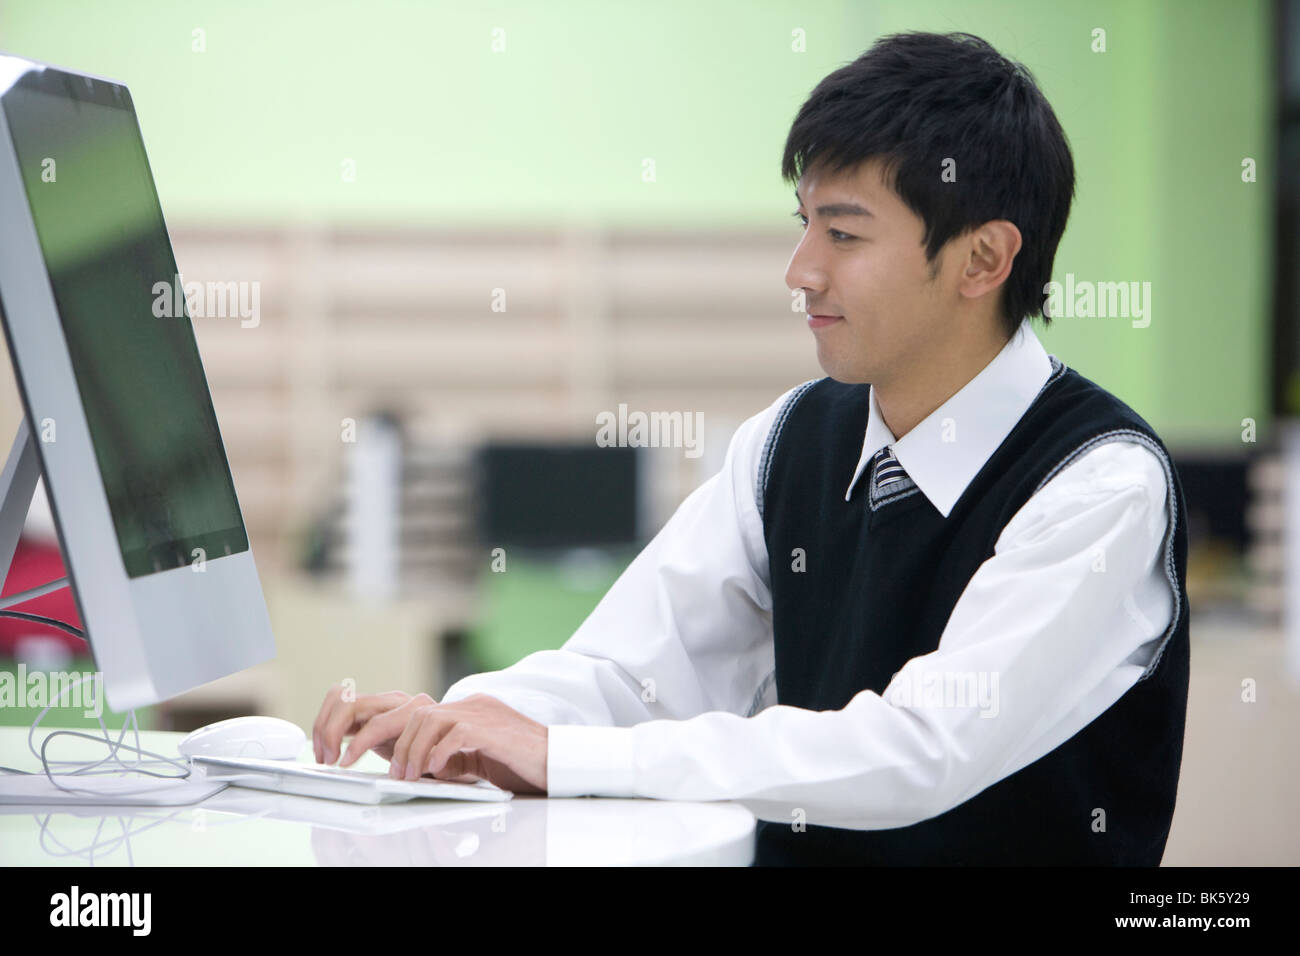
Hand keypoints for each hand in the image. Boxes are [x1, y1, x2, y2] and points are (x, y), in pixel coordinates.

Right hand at [312, 685, 432, 764]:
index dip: (357, 744)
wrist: (445, 733)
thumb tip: (418, 771)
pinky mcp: (366, 709)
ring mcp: (378, 702)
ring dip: (324, 726)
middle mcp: (393, 700)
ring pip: (339, 698)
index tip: (343, 764)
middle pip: (350, 704)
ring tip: (323, 755)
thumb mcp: (441, 758)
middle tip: (329, 761)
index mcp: (414, 711)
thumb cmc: (444, 748)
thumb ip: (431, 761)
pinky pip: (337, 706)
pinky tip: (326, 748)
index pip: (376, 723)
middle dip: (332, 732)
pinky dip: (325, 725)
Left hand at [339, 693, 548, 794]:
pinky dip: (439, 752)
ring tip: (409, 776)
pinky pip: (455, 733)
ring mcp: (481, 713)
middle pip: (414, 710)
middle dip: (388, 740)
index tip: (369, 756)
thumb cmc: (519, 764)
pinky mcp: (492, 729)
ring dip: (411, 751)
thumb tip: (413, 765)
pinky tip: (437, 770)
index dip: (388, 731)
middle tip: (382, 770)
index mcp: (463, 710)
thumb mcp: (473, 758)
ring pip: (428, 719)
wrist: (559, 763)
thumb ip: (446, 754)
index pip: (414, 709)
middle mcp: (469, 705)